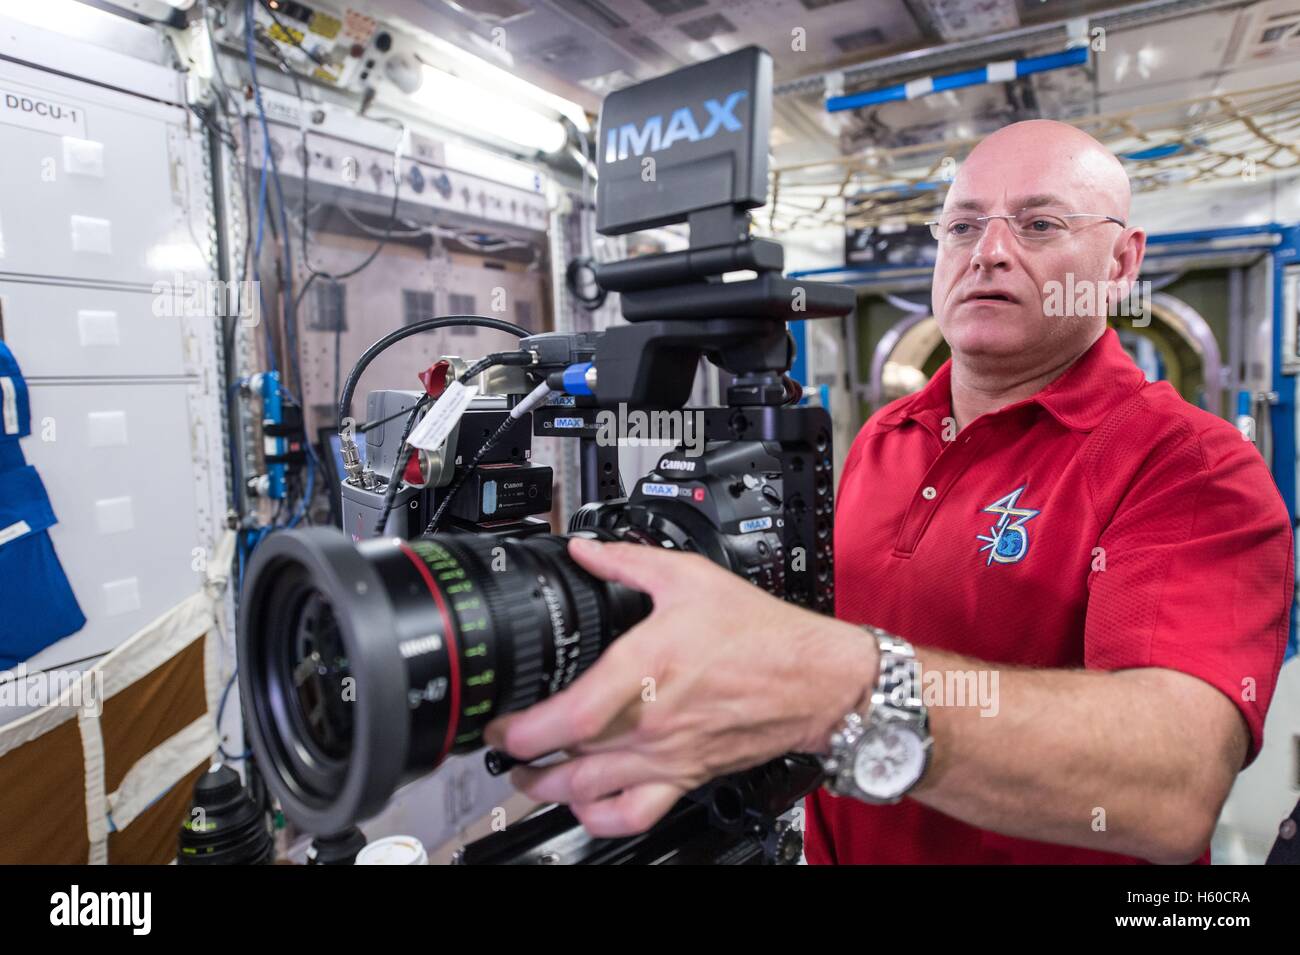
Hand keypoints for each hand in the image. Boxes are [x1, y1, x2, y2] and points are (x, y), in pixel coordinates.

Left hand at [483, 537, 877, 836]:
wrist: (813, 677)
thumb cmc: (760, 633)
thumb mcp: (688, 577)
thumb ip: (627, 561)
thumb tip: (584, 550)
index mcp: (646, 668)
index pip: (570, 718)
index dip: (523, 729)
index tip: (500, 722)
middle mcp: (652, 722)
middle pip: (569, 763)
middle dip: (523, 761)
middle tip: (504, 744)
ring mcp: (668, 755)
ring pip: (592, 794)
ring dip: (549, 792)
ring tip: (527, 776)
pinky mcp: (686, 775)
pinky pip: (635, 814)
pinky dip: (600, 819)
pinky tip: (584, 806)